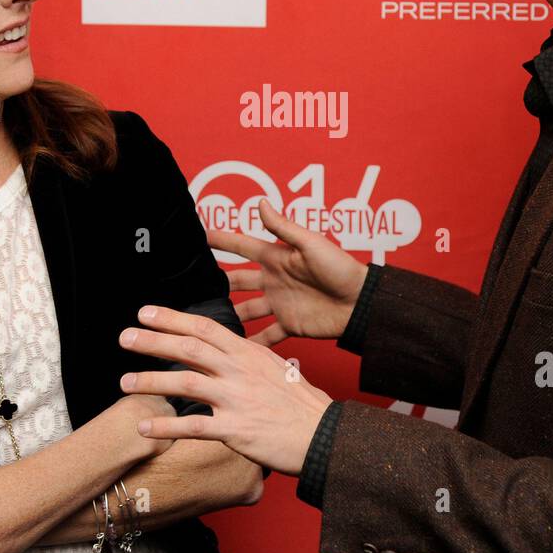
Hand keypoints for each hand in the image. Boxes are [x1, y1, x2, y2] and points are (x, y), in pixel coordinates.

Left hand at [118, 305, 332, 475]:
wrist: (324, 435)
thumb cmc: (302, 405)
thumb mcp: (275, 369)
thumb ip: (246, 359)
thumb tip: (224, 352)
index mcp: (248, 353)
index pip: (204, 327)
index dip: (172, 318)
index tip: (145, 312)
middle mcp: (240, 371)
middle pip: (189, 348)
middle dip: (153, 341)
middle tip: (124, 337)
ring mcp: (237, 399)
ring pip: (186, 383)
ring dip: (151, 381)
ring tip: (124, 382)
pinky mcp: (236, 430)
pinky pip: (194, 426)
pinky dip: (166, 426)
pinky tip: (145, 428)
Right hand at [207, 198, 367, 347]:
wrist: (360, 302)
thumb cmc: (340, 267)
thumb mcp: (310, 243)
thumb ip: (282, 227)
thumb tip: (260, 202)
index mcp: (277, 257)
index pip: (242, 246)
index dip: (222, 240)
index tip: (198, 236)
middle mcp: (274, 280)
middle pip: (238, 281)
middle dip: (217, 282)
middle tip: (192, 288)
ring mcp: (280, 303)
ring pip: (246, 310)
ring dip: (230, 315)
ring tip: (207, 322)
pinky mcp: (289, 324)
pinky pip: (266, 335)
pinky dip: (252, 343)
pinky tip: (234, 350)